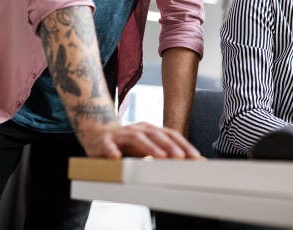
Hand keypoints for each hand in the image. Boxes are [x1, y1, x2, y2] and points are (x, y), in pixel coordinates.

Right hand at [78, 121, 202, 159]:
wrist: (96, 133)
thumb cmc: (126, 144)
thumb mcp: (146, 147)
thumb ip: (164, 153)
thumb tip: (189, 163)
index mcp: (150, 130)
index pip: (170, 135)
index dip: (184, 145)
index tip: (196, 157)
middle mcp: (138, 129)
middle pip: (156, 135)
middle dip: (170, 146)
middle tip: (181, 157)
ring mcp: (121, 134)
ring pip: (137, 138)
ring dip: (149, 148)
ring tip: (160, 157)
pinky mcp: (105, 141)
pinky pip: (109, 146)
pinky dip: (113, 151)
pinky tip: (117, 158)